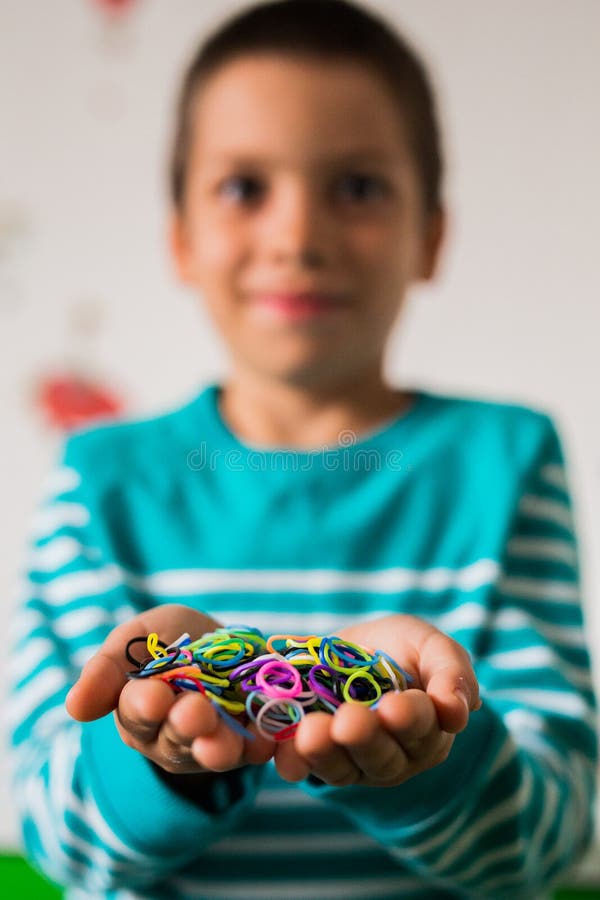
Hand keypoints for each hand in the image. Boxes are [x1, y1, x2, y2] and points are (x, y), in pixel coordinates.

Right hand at [66, 603, 273, 773]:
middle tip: (193, 712)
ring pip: (214, 752)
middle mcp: (172, 738)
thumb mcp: (138, 637)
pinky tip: (266, 741)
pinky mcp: (253, 745)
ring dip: (219, 747)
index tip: (152, 696)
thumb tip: (75, 707)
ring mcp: (213, 745)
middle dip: (184, 726)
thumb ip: (107, 668)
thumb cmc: (173, 640)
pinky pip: (257, 749)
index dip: (144, 706)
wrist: (230, 645)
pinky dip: (262, 745)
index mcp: (138, 713)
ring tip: (223, 741)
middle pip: (175, 739)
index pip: (136, 713)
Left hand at [273, 615, 480, 786]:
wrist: (356, 649)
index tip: (395, 706)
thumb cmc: (405, 648)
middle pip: (382, 757)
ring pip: (342, 768)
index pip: (423, 729)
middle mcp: (395, 756)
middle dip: (364, 739)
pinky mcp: (317, 759)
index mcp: (429, 729)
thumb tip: (458, 711)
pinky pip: (305, 767)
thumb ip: (452, 673)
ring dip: (325, 753)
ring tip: (311, 733)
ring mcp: (354, 762)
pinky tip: (283, 754)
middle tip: (349, 721)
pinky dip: (293, 761)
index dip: (409, 720)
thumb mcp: (433, 647)